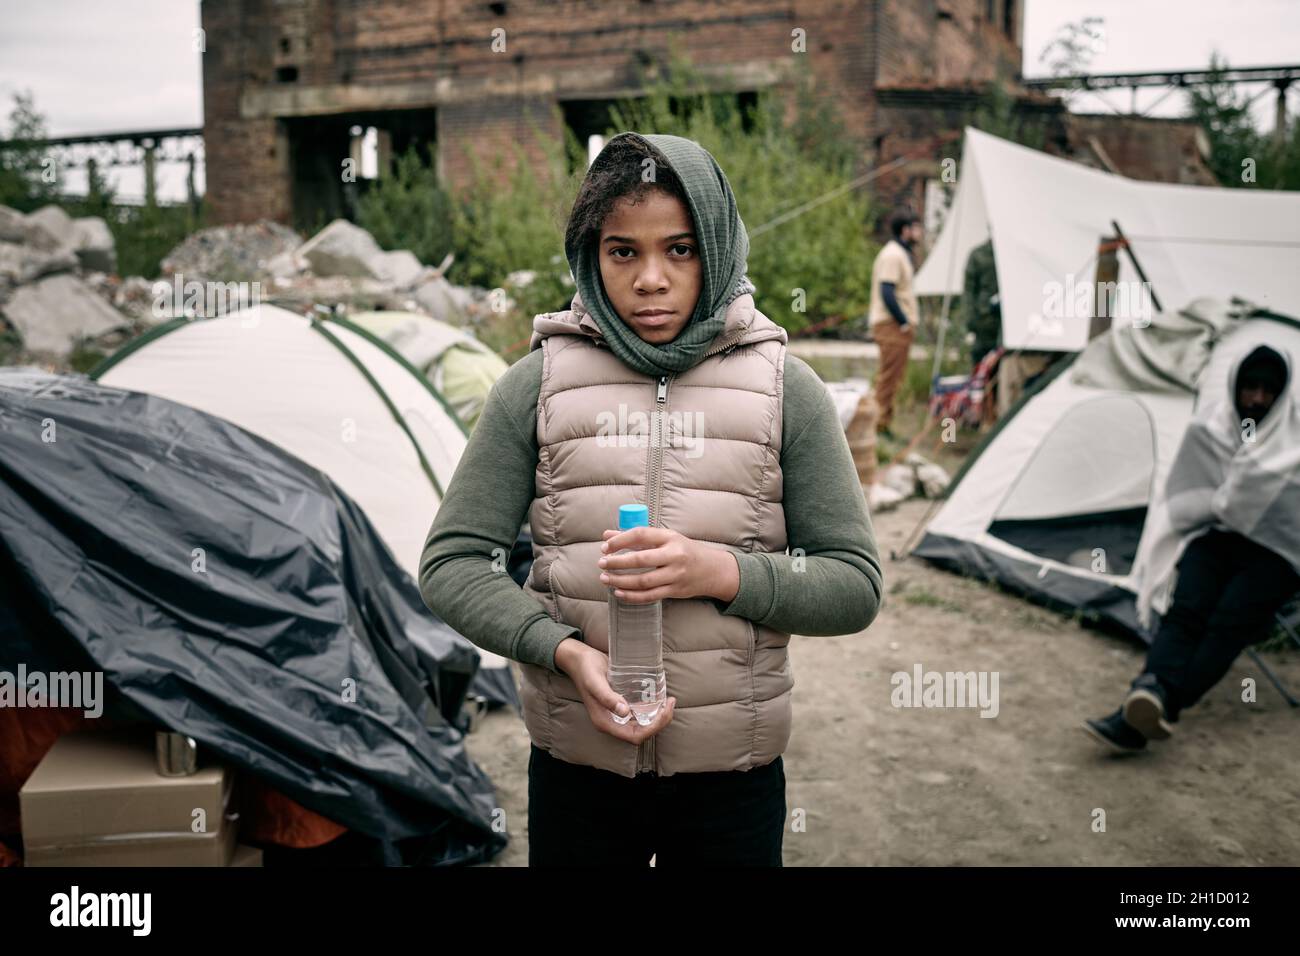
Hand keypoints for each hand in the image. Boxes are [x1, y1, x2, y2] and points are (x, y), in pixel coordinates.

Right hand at [554, 638, 676, 741]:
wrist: (579, 659)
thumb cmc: (586, 670)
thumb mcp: (595, 683)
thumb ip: (608, 698)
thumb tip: (625, 712)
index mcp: (605, 722)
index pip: (634, 736)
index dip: (653, 728)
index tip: (665, 710)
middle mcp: (612, 721)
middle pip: (641, 732)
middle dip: (660, 722)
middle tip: (671, 702)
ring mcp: (617, 714)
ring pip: (642, 723)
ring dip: (658, 716)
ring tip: (669, 700)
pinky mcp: (621, 704)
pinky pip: (639, 712)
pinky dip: (652, 708)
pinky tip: (659, 697)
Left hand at [597, 526, 738, 603]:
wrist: (712, 570)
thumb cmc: (684, 551)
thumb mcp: (665, 538)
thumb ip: (637, 537)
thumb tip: (607, 535)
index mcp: (670, 537)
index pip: (641, 535)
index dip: (620, 540)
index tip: (605, 546)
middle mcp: (674, 556)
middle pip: (640, 560)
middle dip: (617, 562)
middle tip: (602, 563)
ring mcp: (675, 575)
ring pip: (643, 581)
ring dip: (620, 581)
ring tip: (605, 579)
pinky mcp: (675, 591)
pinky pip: (649, 596)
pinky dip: (632, 596)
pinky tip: (618, 593)